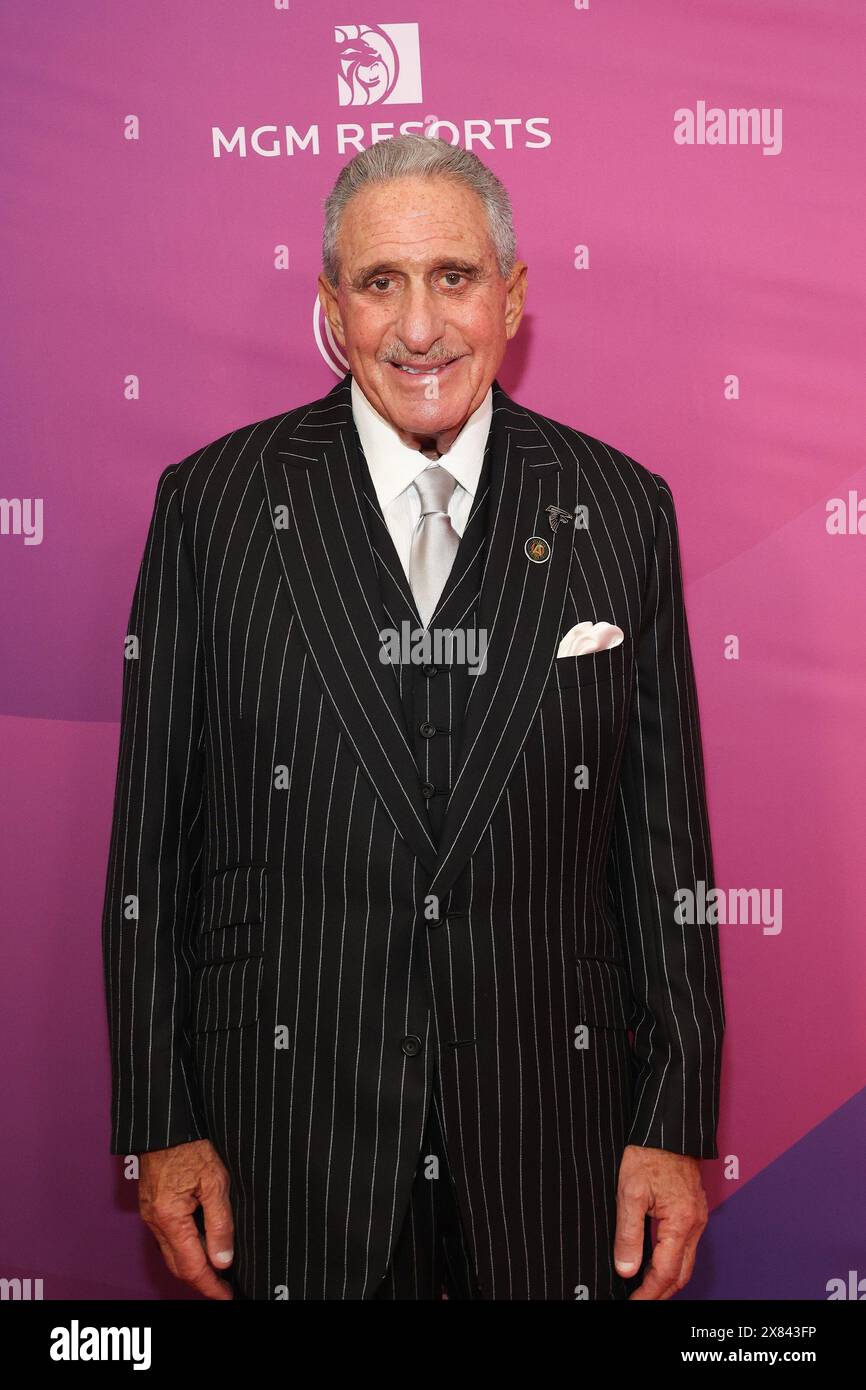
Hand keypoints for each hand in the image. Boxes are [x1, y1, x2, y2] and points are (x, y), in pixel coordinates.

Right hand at [138, 1138, 234, 1299]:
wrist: (166, 1122)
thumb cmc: (190, 1143)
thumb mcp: (215, 1182)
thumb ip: (220, 1224)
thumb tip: (223, 1260)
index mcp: (170, 1218)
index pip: (192, 1267)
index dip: (211, 1286)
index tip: (227, 1296)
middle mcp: (155, 1220)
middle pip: (178, 1266)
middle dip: (202, 1281)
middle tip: (225, 1288)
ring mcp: (150, 1213)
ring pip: (172, 1253)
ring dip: (193, 1265)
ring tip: (218, 1268)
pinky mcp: (152, 1204)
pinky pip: (168, 1236)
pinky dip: (185, 1247)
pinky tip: (201, 1242)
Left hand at [614, 1144, 707, 1299]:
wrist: (666, 1129)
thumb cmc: (649, 1154)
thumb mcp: (629, 1192)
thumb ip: (628, 1234)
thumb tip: (626, 1269)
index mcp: (680, 1222)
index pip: (666, 1273)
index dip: (648, 1293)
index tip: (632, 1303)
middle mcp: (694, 1224)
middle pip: (681, 1274)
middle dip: (660, 1293)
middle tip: (638, 1301)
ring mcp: (696, 1217)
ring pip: (686, 1262)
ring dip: (667, 1279)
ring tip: (644, 1288)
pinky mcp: (693, 1211)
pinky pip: (686, 1246)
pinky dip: (672, 1262)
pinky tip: (656, 1262)